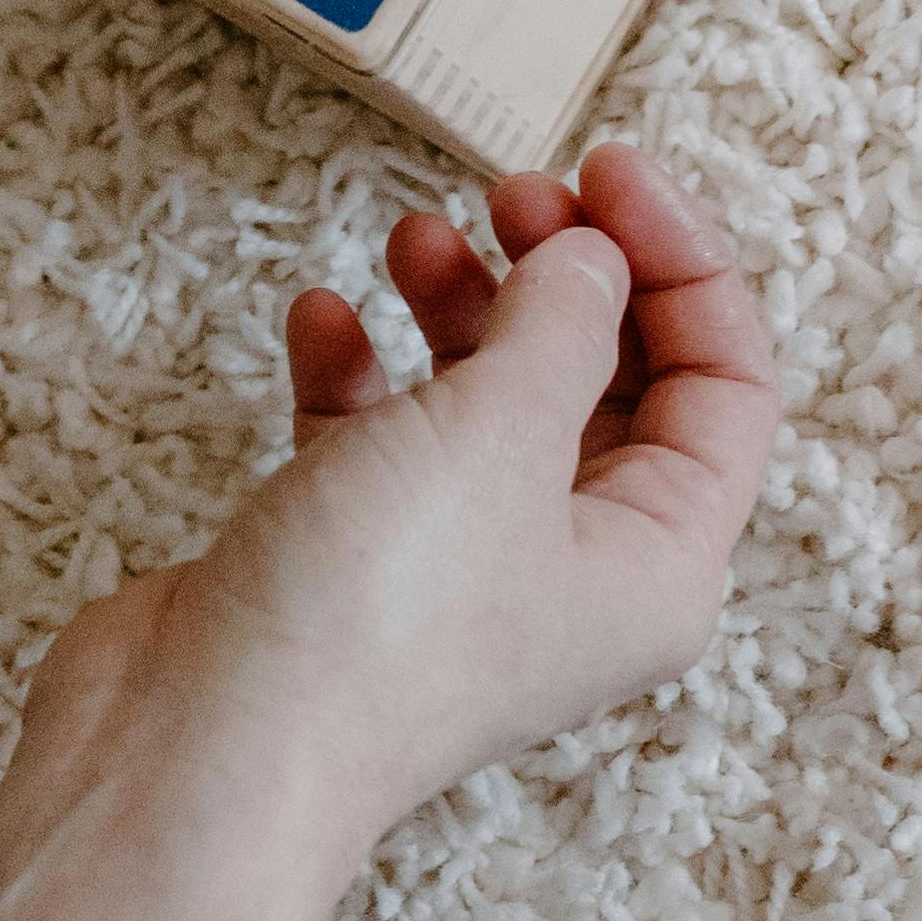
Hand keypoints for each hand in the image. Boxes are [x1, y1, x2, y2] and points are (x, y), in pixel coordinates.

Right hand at [107, 137, 780, 868]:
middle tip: (511, 191)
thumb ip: (562, 323)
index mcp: (658, 563)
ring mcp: (458, 570)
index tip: (605, 168)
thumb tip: (592, 259)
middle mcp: (572, 572)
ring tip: (414, 231)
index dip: (680, 261)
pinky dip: (362, 370)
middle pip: (612, 385)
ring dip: (463, 306)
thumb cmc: (374, 617)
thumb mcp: (500, 432)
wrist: (197, 751)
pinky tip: (323, 317)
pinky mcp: (351, 562)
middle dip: (569, 275)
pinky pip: (382, 438)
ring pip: (492, 402)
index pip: (724, 386)